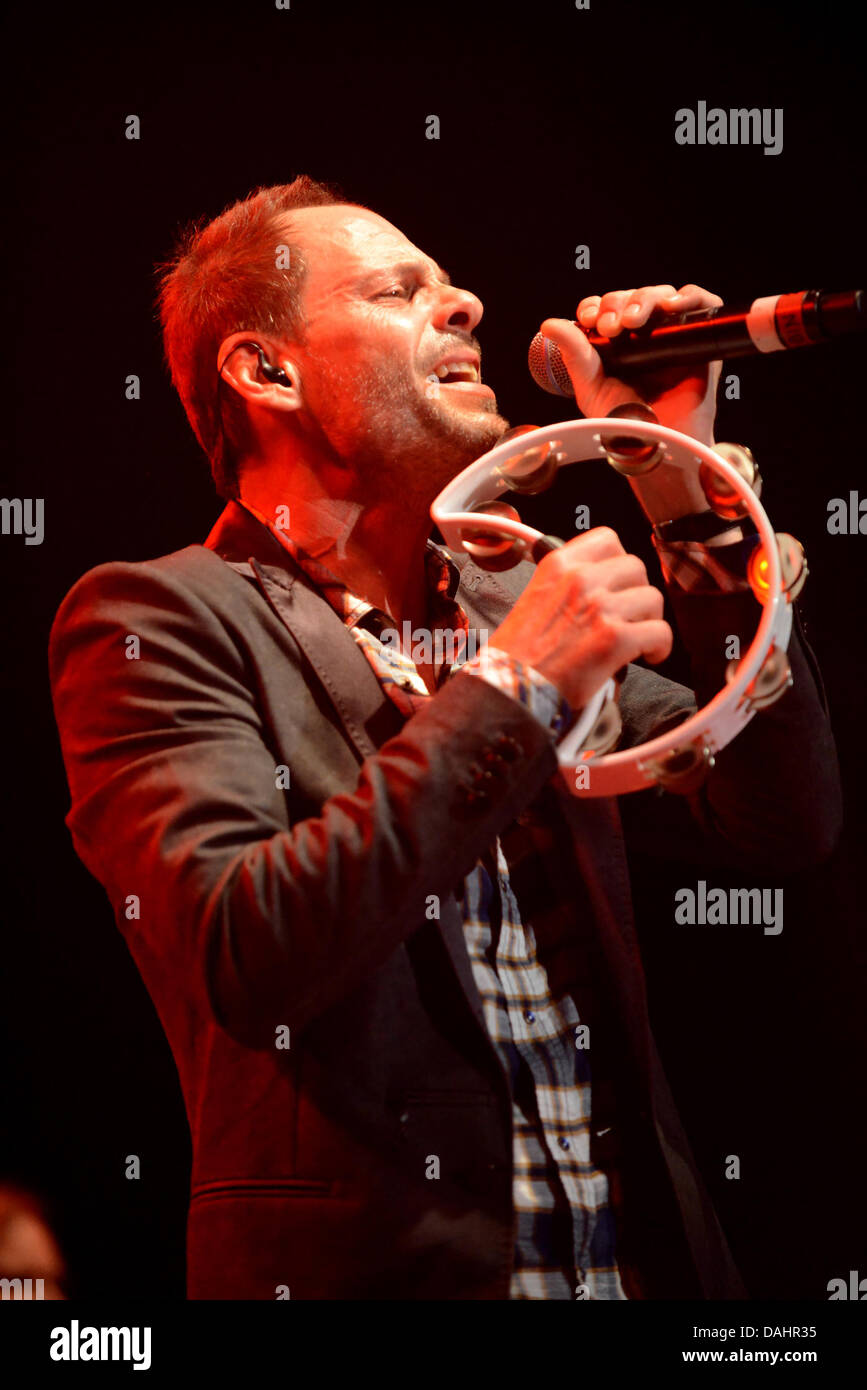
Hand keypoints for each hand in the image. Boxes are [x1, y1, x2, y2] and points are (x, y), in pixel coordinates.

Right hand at [489, 527, 671, 709]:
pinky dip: (659, 647)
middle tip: (627, 616)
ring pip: (653, 598)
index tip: (617, 583)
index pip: (608, 539)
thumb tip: (598, 582)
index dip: (619, 563)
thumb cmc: (517, 655)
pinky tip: (647, 655)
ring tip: (636, 638)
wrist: (509, 690)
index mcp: (557, 565)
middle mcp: (580, 578)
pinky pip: (660, 632)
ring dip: (649, 620)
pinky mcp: (615, 638)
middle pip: (636, 567)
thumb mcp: (532, 598)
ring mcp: (599, 606)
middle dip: (636, 593)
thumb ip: (565, 582)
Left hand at [539, 282, 723, 445]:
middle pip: (632, 297)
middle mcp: (646, 335)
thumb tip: (549, 323)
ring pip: (662, 295)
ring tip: (633, 318)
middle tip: (611, 326)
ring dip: (645, 298)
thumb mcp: (591, 387)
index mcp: (618, 342)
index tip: (589, 319)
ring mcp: (674, 336)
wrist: (656, 444)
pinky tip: (671, 307)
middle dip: (617, 303)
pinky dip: (689, 297)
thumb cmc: (625, 422)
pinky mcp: (702, 340)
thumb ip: (573, 354)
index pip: (606, 307)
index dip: (596, 306)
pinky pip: (703, 305)